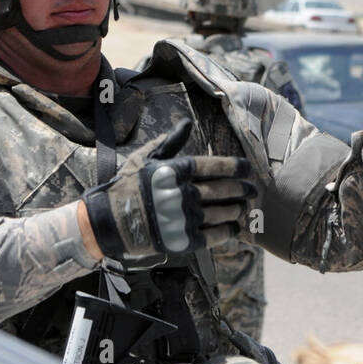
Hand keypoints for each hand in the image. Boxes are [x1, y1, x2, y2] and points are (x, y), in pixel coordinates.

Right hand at [82, 120, 255, 264]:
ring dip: (237, 209)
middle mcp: (181, 194)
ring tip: (244, 207)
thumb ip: (170, 142)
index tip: (248, 168)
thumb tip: (186, 122)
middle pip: (223, 190)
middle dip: (242, 189)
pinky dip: (228, 231)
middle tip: (253, 189)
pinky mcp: (181, 240)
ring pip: (222, 212)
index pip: (214, 166)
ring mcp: (182, 218)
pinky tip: (234, 228)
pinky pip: (213, 236)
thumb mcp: (145, 159)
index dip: (235, 167)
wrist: (109, 222)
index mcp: (174, 171)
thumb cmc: (128, 187)